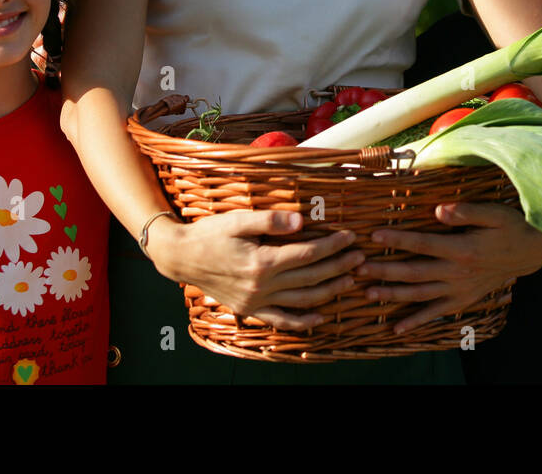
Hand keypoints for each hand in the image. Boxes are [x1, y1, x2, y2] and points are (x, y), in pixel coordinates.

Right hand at [146, 210, 366, 331]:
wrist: (181, 256)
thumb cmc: (210, 234)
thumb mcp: (238, 220)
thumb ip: (271, 221)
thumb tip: (302, 221)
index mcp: (261, 262)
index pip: (307, 254)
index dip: (331, 245)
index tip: (350, 236)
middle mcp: (262, 285)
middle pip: (310, 277)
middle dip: (338, 266)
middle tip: (360, 257)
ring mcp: (256, 301)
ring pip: (302, 300)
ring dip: (329, 292)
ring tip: (350, 281)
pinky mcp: (250, 310)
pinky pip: (281, 321)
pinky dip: (303, 321)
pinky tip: (320, 317)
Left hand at [355, 202, 541, 333]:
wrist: (530, 253)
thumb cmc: (509, 227)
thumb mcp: (493, 214)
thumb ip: (465, 212)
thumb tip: (438, 210)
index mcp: (461, 249)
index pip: (422, 244)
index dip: (398, 240)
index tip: (374, 236)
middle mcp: (457, 272)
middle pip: (414, 272)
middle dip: (384, 271)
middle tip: (357, 269)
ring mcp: (458, 289)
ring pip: (420, 295)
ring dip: (393, 295)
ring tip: (368, 294)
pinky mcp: (462, 300)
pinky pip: (435, 313)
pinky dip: (416, 322)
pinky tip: (396, 328)